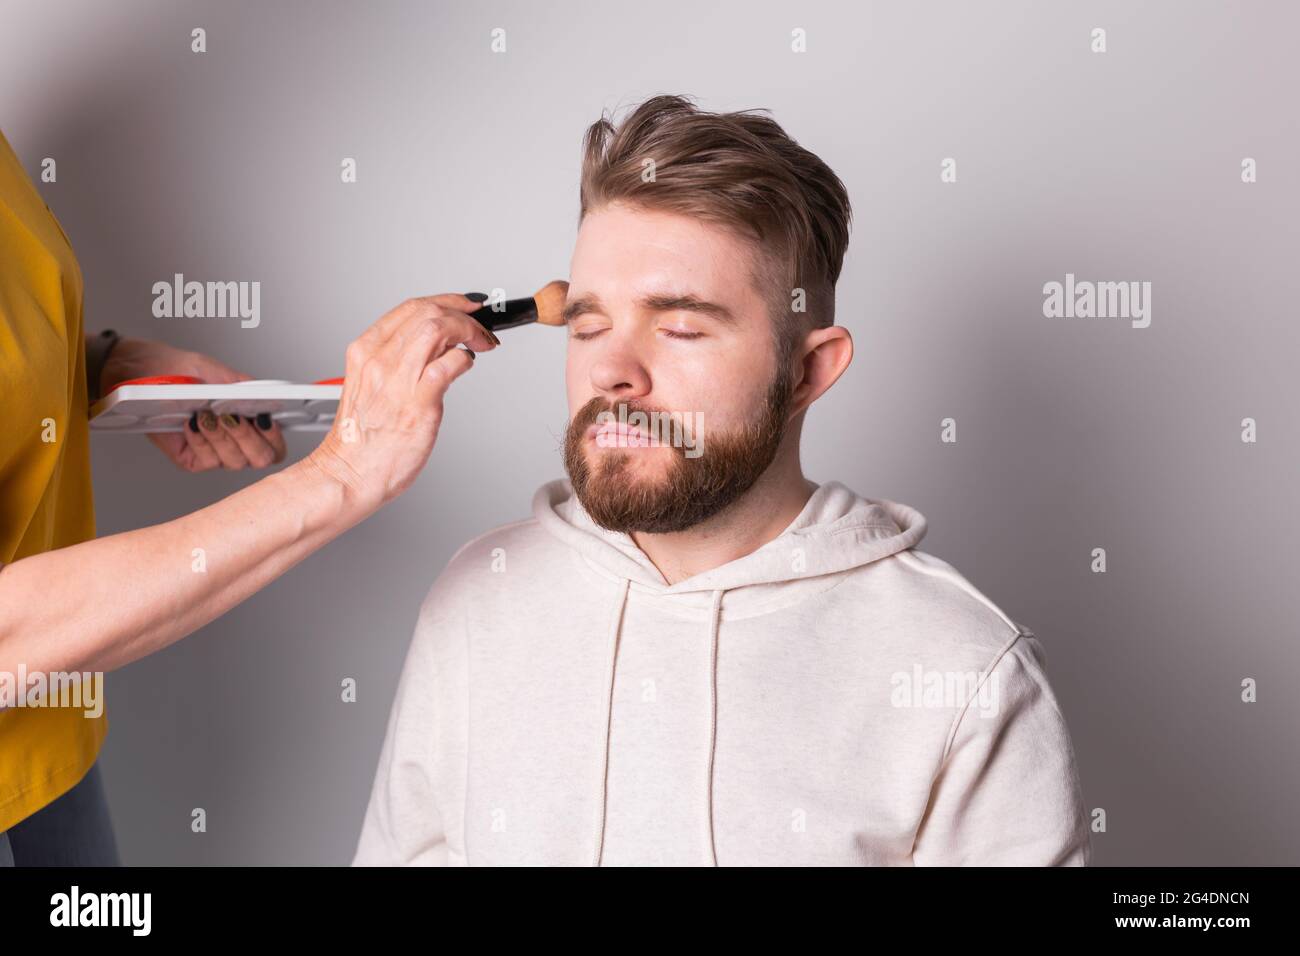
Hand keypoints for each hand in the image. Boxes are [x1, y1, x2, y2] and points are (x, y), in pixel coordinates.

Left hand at [100, 338, 287, 470]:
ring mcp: (216, 453)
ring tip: (207, 414)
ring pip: (234, 461)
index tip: (265, 418)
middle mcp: (238, 441)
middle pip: (261, 458)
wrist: (140, 372)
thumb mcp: (218, 372)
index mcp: (252, 420)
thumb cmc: (178, 369)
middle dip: (247, 436)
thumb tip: (268, 399)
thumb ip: (246, 388)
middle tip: (232, 415)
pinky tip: (191, 423)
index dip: (276, 436)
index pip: (277, 444)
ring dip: (222, 436)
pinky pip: (206, 460)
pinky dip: (200, 440)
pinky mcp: (192, 459)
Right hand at [306, 295, 498, 512]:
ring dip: (468, 330)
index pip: (409, 308)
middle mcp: (379, 360)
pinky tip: (467, 364)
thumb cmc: (361, 439)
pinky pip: (449, 364)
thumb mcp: (372, 386)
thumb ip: (398, 363)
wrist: (349, 473)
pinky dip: (465, 358)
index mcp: (365, 351)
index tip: (463, 305)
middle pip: (426, 312)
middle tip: (479, 326)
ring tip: (480, 342)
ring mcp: (398, 379)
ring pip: (437, 328)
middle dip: (461, 312)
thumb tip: (436, 349)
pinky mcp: (417, 402)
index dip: (445, 301)